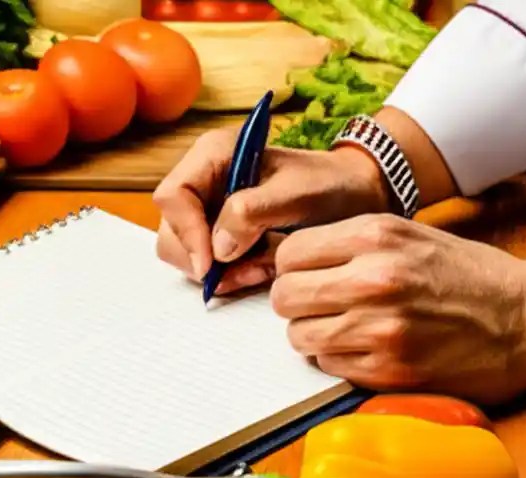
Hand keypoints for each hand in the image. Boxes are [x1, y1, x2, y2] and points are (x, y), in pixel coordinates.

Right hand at [152, 126, 389, 294]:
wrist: (354, 195)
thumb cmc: (328, 184)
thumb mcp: (296, 194)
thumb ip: (253, 213)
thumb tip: (217, 248)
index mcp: (213, 155)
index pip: (173, 197)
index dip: (187, 232)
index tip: (211, 264)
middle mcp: (203, 181)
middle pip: (172, 231)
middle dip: (205, 258)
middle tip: (247, 271)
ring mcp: (209, 210)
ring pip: (187, 253)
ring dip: (221, 271)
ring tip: (262, 268)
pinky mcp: (220, 235)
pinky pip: (209, 265)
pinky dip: (232, 275)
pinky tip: (263, 268)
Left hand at [270, 214, 525, 402]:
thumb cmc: (471, 277)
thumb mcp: (411, 235)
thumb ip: (354, 243)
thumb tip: (296, 258)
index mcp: (376, 236)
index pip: (289, 254)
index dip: (293, 269)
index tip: (306, 277)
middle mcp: (373, 278)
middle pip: (286, 297)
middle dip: (297, 304)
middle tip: (319, 307)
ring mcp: (379, 327)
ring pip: (299, 336)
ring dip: (314, 335)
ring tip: (344, 329)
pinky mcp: (388, 369)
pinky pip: (328, 365)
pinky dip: (339, 360)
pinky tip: (366, 349)